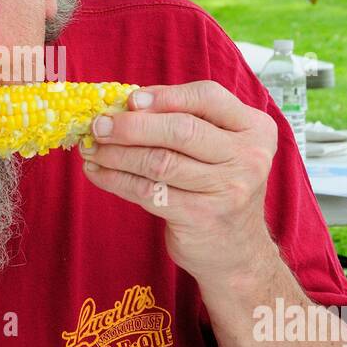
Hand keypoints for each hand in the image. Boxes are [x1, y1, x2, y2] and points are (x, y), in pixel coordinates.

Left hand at [80, 82, 277, 281]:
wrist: (237, 251)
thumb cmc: (218, 187)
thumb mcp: (219, 149)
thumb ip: (186, 121)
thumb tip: (126, 105)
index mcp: (254, 129)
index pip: (208, 97)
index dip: (165, 96)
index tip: (130, 100)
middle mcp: (248, 157)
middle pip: (180, 130)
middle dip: (132, 126)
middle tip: (98, 125)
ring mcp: (227, 189)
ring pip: (159, 162)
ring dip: (117, 154)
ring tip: (92, 149)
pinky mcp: (200, 217)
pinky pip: (147, 191)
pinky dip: (115, 180)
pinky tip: (97, 173)